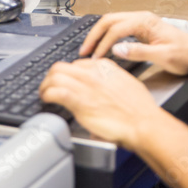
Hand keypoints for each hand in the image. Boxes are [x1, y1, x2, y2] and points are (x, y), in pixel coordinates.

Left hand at [39, 58, 159, 148]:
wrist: (143, 122)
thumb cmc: (139, 109)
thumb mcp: (127, 84)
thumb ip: (111, 82)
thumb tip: (104, 88)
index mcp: (104, 67)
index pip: (76, 64)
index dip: (68, 74)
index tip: (66, 82)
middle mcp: (92, 73)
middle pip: (61, 67)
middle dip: (52, 76)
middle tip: (49, 86)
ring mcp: (85, 86)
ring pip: (54, 76)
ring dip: (45, 85)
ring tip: (44, 93)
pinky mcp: (80, 101)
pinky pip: (55, 92)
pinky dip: (46, 94)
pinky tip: (46, 99)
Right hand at [79, 11, 187, 76]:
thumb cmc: (185, 55)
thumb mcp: (162, 56)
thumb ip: (139, 52)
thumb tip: (117, 49)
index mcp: (145, 22)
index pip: (115, 30)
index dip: (102, 44)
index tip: (95, 57)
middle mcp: (142, 18)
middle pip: (109, 21)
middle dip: (94, 35)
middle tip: (84, 50)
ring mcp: (142, 22)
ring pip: (113, 22)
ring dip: (99, 35)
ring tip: (90, 49)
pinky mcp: (143, 29)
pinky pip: (119, 28)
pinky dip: (108, 36)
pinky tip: (104, 45)